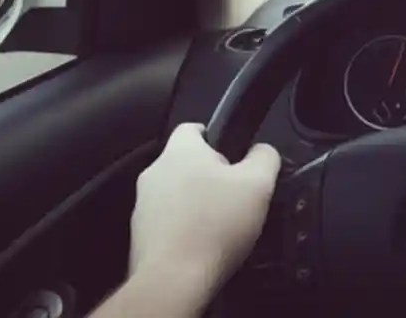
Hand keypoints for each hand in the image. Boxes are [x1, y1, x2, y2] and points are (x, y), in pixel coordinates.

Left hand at [128, 123, 280, 303]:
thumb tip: (263, 151)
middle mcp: (155, 172)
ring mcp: (143, 204)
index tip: (234, 156)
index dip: (216, 137)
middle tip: (236, 194)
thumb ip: (265, 157)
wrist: (174, 278)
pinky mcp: (140, 234)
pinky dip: (184, 227)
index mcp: (181, 151)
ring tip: (221, 224)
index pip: (193, 127)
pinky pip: (167, 221)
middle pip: (187, 163)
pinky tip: (203, 243)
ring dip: (195, 202)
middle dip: (210, 175)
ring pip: (176, 193)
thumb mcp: (258, 184)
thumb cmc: (216, 225)